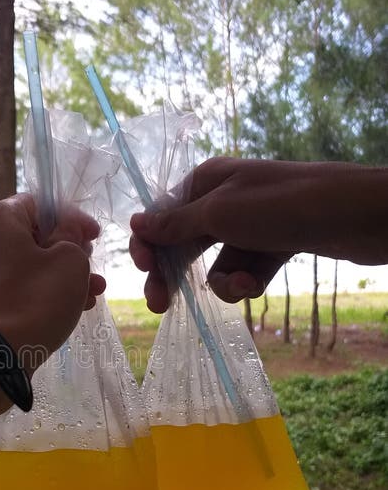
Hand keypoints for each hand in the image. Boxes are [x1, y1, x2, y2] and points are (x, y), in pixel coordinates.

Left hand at [0, 193, 105, 368]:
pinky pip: (19, 289)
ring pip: (30, 267)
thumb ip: (73, 237)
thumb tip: (66, 233)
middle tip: (93, 267)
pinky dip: (44, 294)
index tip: (94, 236)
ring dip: (64, 277)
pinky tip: (73, 308)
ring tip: (93, 294)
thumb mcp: (68, 260)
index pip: (40, 203)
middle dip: (70, 252)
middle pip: (34, 237)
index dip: (72, 216)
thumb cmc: (33, 298)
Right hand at [129, 156, 387, 311]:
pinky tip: (257, 283)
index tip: (144, 272)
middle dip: (172, 274)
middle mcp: (221, 202)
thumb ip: (175, 224)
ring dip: (223, 282)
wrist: (353, 216)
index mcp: (204, 183)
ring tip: (242, 286)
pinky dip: (246, 282)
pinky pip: (242, 273)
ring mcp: (248, 226)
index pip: (160, 216)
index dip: (147, 245)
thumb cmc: (283, 206)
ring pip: (214, 265)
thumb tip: (135, 223)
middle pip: (182, 244)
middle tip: (158, 306)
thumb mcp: (220, 214)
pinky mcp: (270, 247)